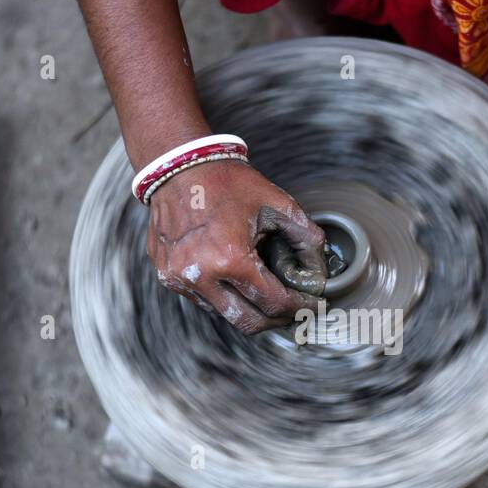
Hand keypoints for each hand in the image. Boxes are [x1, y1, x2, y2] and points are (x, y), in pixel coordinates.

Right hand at [146, 159, 327, 333]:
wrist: (178, 166)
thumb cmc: (226, 182)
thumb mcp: (275, 202)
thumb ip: (305, 236)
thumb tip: (321, 268)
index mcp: (229, 258)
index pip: (273, 302)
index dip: (299, 308)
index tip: (312, 306)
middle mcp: (200, 276)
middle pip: (248, 321)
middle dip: (277, 319)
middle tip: (294, 310)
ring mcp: (179, 279)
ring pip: (224, 314)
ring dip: (249, 308)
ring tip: (267, 292)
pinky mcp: (167, 276)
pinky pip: (203, 300)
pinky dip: (224, 296)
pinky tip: (238, 280)